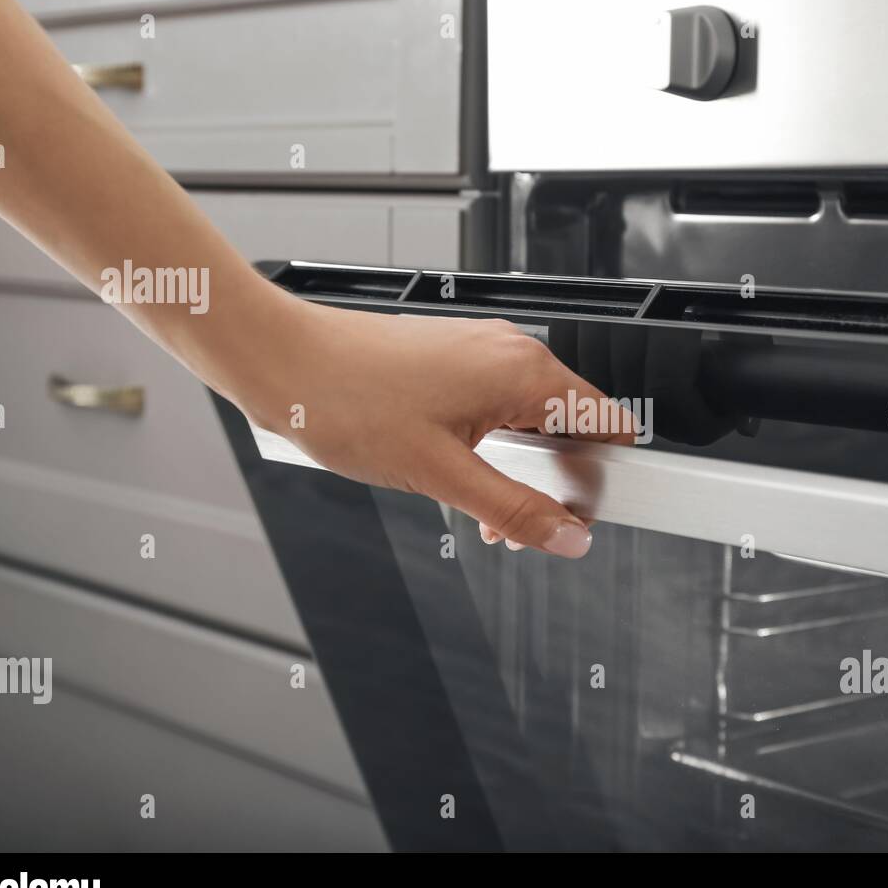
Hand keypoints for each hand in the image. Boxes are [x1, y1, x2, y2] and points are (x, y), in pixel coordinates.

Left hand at [241, 289, 635, 558]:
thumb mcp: (442, 474)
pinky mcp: (454, 358)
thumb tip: (568, 536)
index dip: (601, 481)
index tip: (580, 520)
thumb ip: (516, 508)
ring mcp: (481, 351)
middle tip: (518, 530)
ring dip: (518, 472)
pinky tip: (462, 481)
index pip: (606, 425)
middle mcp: (511, 351)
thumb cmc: (346, 400)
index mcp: (524, 371)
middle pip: (570, 426)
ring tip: (482, 514)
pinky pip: (497, 407)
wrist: (281, 361)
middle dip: (553, 485)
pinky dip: (491, 449)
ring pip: (530, 420)